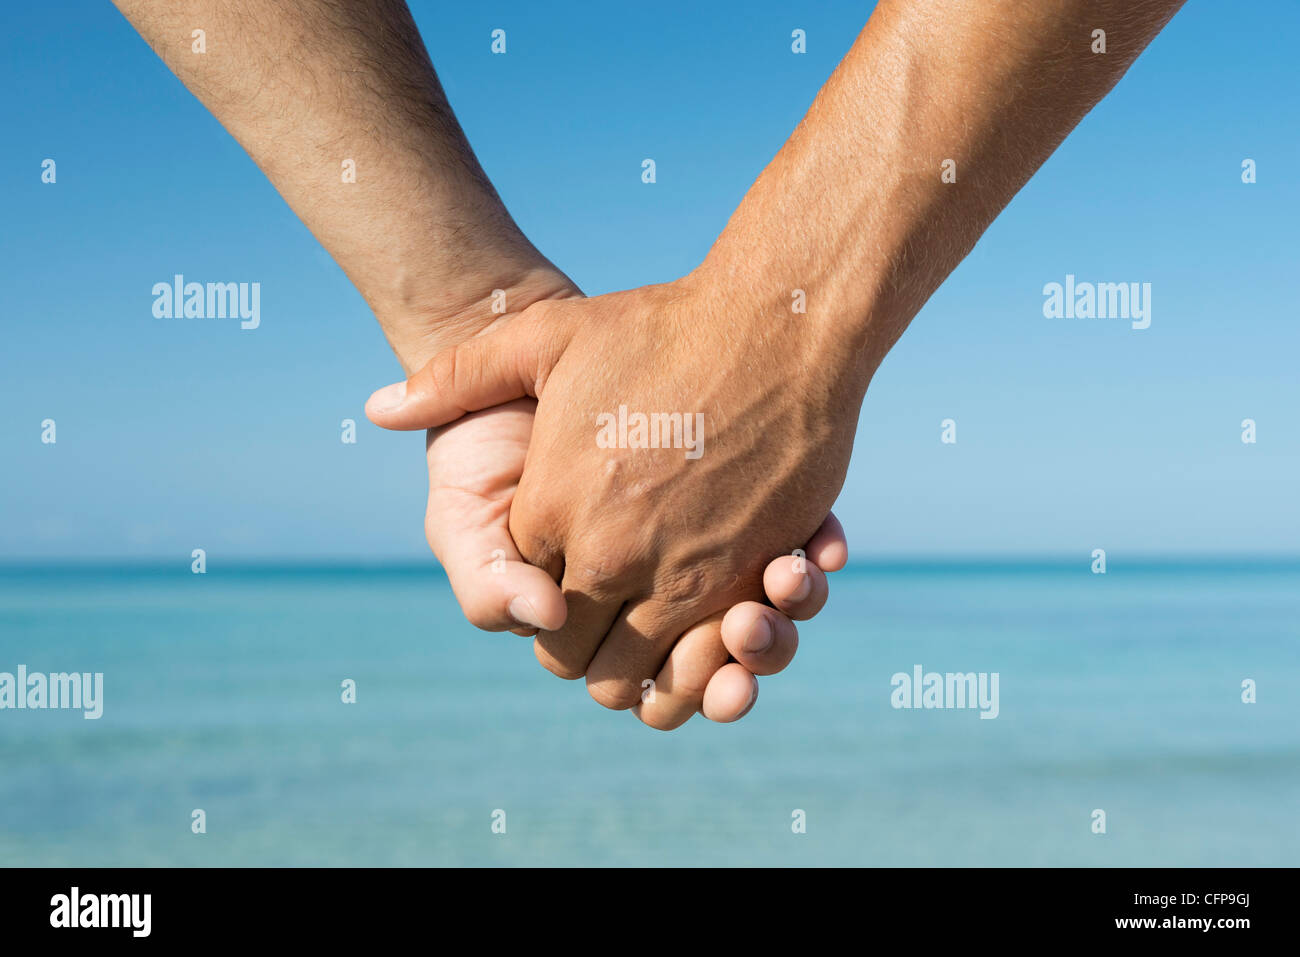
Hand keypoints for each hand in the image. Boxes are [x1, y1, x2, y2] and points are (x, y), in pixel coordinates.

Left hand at [367, 276, 864, 709]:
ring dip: (640, 667)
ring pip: (638, 674)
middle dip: (582, 644)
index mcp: (552, 509)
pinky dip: (703, 655)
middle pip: (576, 655)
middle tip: (597, 613)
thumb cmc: (659, 327)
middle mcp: (610, 556)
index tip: (559, 569)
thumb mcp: (543, 336)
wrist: (776, 323)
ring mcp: (685, 574)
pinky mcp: (751, 575)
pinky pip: (711, 654)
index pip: (525, 599)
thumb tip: (376, 411)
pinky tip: (703, 623)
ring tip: (645, 630)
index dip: (540, 591)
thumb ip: (455, 379)